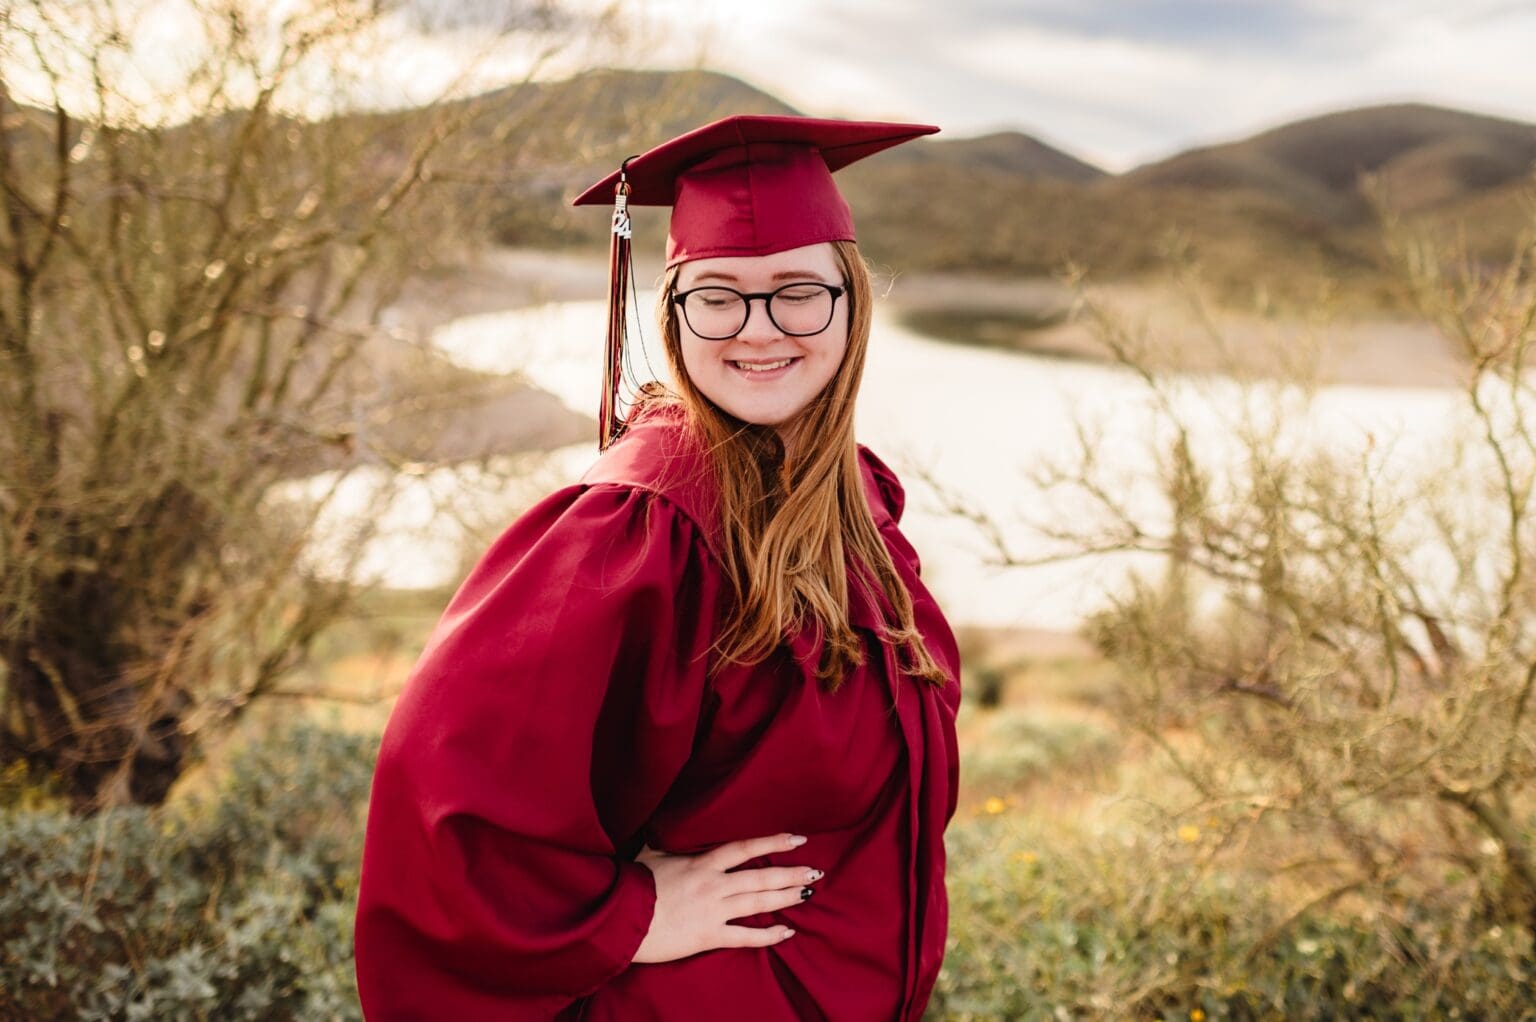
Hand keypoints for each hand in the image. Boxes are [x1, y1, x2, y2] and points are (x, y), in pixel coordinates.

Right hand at [630, 832, 822, 963]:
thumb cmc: (633, 885)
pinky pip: (746, 937)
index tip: (797, 838)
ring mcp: (714, 911)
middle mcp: (714, 885)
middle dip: (791, 873)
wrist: (620, 921)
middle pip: (761, 876)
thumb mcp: (650, 852)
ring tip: (807, 893)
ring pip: (759, 903)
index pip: (745, 848)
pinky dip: (769, 935)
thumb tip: (665, 818)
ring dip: (786, 897)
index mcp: (702, 863)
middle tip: (815, 871)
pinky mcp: (709, 936)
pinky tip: (787, 933)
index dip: (773, 842)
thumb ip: (666, 837)